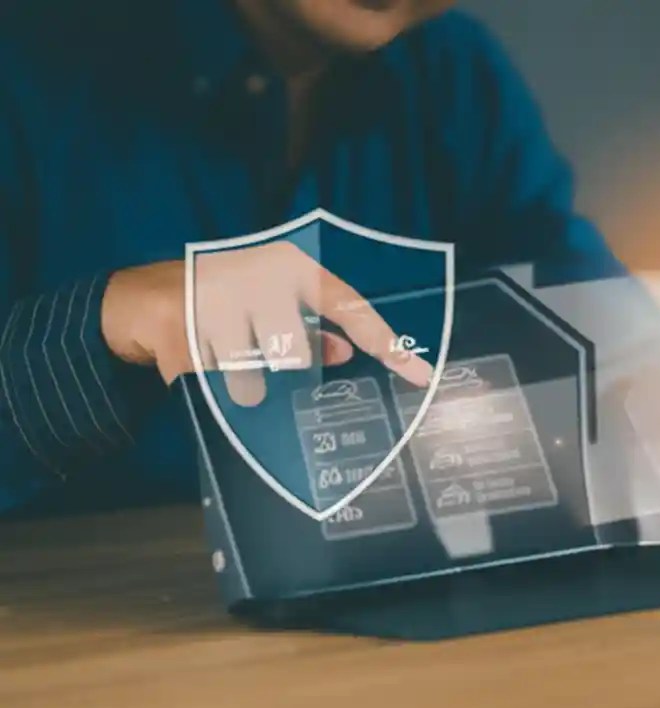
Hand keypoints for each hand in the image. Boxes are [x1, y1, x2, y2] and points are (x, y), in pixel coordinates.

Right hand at [101, 242, 431, 404]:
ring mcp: (216, 301)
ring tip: (212, 350)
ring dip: (235, 380)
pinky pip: (214, 384)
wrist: (137, 298)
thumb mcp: (267, 305)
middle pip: (294, 355)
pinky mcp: (179, 331)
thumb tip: (346, 352)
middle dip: (271, 363)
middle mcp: (257, 276)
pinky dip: (205, 383)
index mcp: (286, 266)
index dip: (384, 341)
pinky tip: (188, 358)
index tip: (418, 372)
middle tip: (241, 343)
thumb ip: (310, 327)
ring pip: (253, 378)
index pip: (347, 305)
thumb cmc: (216, 301)